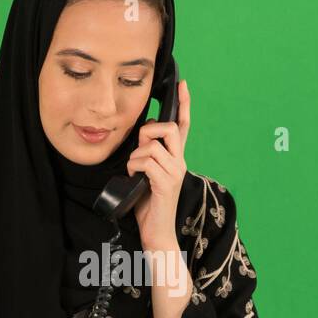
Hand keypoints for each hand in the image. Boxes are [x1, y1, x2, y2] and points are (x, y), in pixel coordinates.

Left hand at [128, 79, 189, 248]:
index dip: (184, 104)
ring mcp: (175, 172)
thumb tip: (141, 134)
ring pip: (151, 146)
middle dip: (148, 132)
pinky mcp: (167, 182)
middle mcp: (179, 162)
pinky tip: (134, 177)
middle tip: (139, 148)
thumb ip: (146, 154)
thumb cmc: (148, 204)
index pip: (182, 125)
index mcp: (175, 158)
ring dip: (135, 156)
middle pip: (168, 128)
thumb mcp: (145, 173)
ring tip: (133, 171)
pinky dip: (133, 166)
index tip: (183, 85)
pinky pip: (146, 161)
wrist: (156, 232)